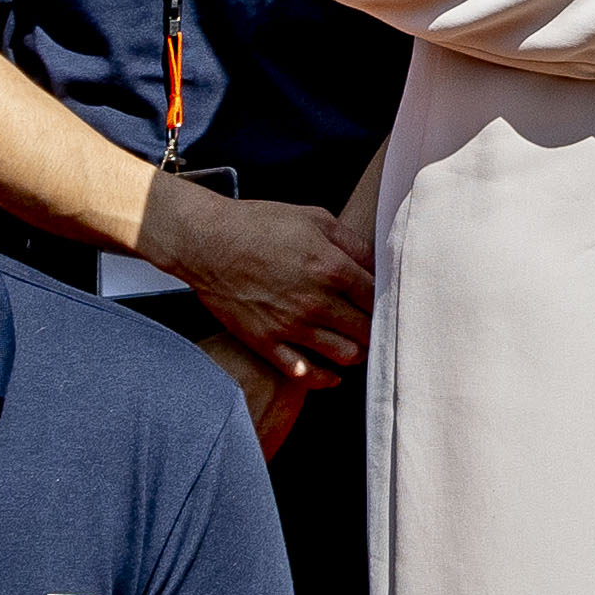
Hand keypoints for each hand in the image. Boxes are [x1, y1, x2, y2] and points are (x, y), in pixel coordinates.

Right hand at [134, 180, 374, 380]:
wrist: (206, 242)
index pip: (378, 297)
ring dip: (356, 352)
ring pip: (345, 355)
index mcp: (331, 268)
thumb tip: (378, 263)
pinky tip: (330, 371)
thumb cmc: (258, 224)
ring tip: (354, 343)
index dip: (388, 299)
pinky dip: (324, 376)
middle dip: (375, 328)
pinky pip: (305, 373)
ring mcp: (291, 326)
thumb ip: (352, 243)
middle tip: (373, 324)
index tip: (388, 301)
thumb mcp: (314, 218)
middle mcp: (315, 302)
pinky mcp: (267, 343)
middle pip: (367, 330)